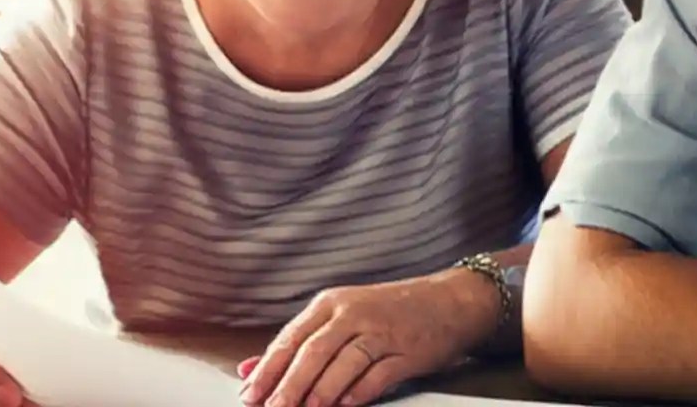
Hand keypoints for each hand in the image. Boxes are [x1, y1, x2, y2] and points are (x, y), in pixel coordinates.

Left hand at [238, 270, 501, 406]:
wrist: (448, 302)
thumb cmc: (388, 311)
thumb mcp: (339, 317)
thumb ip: (297, 344)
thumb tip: (248, 368)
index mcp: (330, 303)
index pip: (291, 338)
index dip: (268, 369)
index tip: (249, 395)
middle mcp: (354, 312)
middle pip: (313, 351)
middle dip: (289, 385)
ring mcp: (382, 330)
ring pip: (343, 363)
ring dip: (321, 391)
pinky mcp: (408, 351)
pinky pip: (378, 374)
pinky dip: (359, 392)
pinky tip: (345, 405)